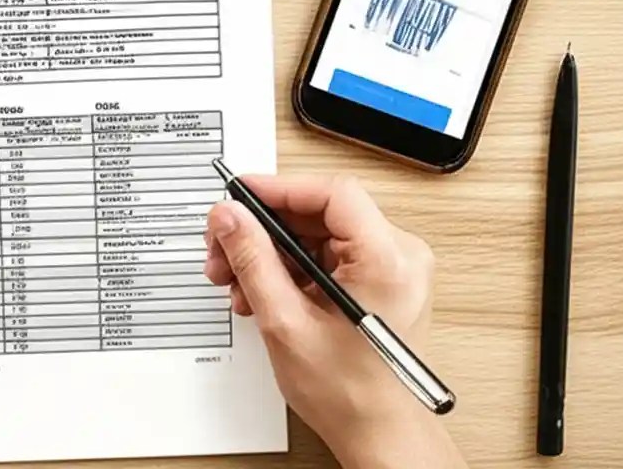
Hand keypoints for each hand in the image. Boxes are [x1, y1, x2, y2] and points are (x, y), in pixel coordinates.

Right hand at [204, 175, 465, 468]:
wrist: (379, 433)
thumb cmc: (350, 394)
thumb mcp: (285, 322)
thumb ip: (253, 260)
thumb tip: (229, 218)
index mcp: (387, 260)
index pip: (330, 194)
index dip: (277, 189)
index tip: (238, 197)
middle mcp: (399, 256)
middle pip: (320, 213)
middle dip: (263, 230)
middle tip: (222, 248)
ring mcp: (392, 268)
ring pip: (318, 235)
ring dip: (271, 253)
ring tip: (236, 281)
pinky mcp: (380, 281)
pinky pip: (327, 256)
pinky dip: (290, 269)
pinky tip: (261, 291)